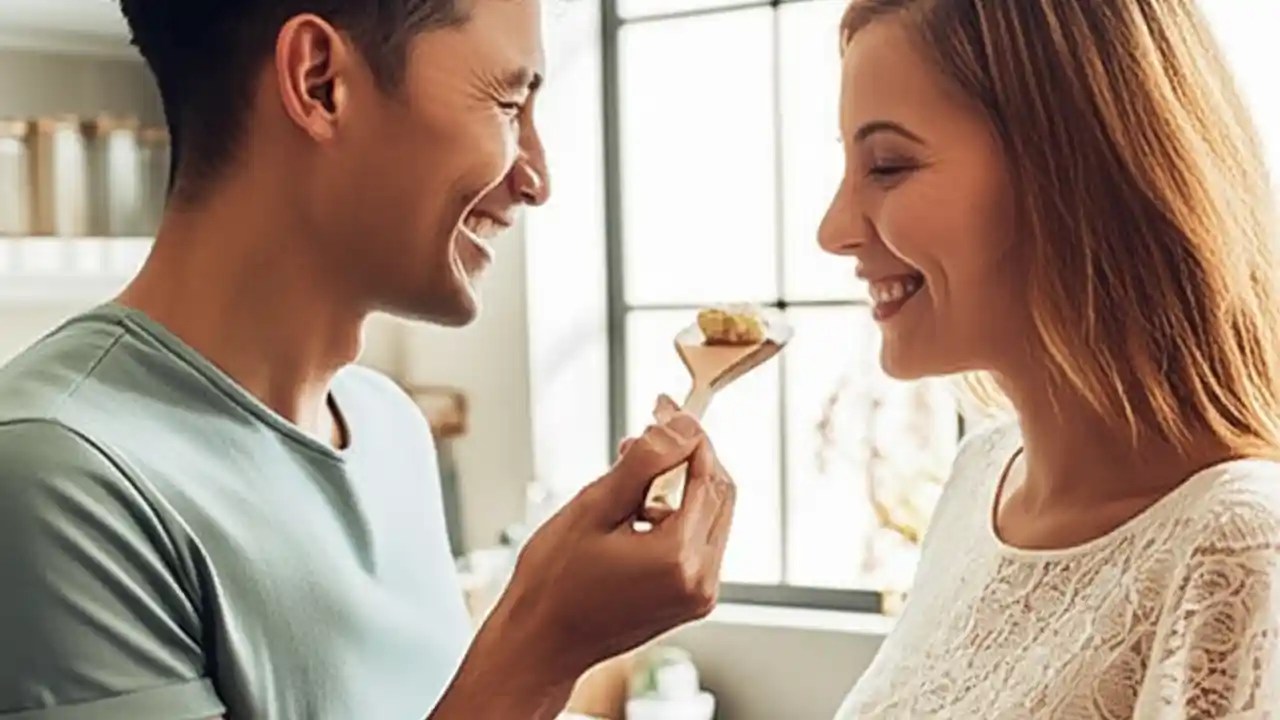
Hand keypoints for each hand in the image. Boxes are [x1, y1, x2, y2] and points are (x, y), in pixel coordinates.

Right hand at [480, 401, 735, 688]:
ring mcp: (700, 595)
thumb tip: (682, 426)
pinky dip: (675, 515)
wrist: (540, 644)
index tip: (663, 406)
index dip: (688, 433)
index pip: (706, 474)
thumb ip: (645, 463)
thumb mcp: (594, 507)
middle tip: (647, 431)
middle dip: (687, 456)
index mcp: (679, 557)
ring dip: (679, 485)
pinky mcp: (691, 600)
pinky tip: (635, 506)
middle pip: (719, 493)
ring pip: (710, 515)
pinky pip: (698, 541)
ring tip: (628, 473)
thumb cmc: (554, 581)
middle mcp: (701, 580)